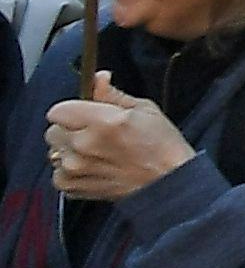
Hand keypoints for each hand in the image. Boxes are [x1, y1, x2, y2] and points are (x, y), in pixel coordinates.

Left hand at [46, 75, 189, 201]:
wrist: (168, 182)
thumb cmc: (162, 146)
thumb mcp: (145, 109)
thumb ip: (112, 94)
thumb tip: (98, 79)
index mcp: (102, 122)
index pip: (58, 110)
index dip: (71, 109)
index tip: (83, 112)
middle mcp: (84, 146)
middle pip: (53, 131)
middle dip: (69, 129)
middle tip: (93, 133)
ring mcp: (76, 169)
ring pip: (54, 152)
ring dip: (69, 150)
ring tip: (95, 152)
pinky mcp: (73, 188)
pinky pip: (57, 174)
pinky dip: (69, 171)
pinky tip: (91, 167)